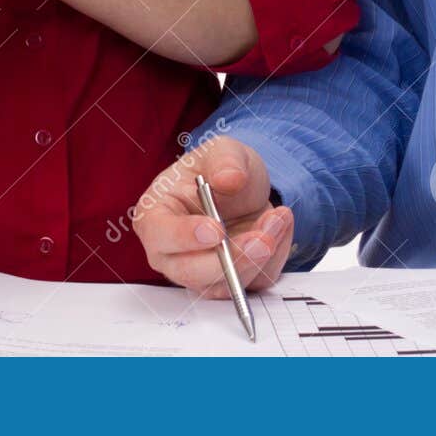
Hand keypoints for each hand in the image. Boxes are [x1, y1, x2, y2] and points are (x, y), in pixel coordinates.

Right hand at [133, 138, 294, 295]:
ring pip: (223, 285)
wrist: (245, 186)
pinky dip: (272, 259)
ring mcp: (200, 272)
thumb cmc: (219, 169)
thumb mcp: (222, 151)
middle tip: (260, 240)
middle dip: (229, 260)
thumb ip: (224, 161)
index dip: (184, 237)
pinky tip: (280, 226)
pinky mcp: (231, 281)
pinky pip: (253, 284)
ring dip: (256, 259)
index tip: (216, 230)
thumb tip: (229, 179)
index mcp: (156, 215)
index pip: (160, 235)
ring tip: (277, 220)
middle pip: (190, 272)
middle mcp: (172, 252)